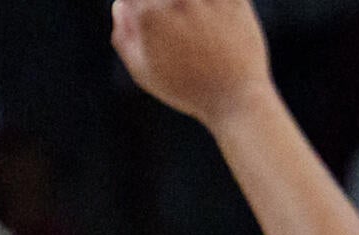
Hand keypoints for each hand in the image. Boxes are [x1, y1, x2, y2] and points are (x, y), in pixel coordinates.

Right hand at [111, 0, 272, 125]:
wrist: (235, 101)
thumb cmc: (187, 91)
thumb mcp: (144, 72)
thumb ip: (125, 36)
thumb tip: (122, 4)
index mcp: (148, 14)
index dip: (143, 8)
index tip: (148, 17)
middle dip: (167, 7)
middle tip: (171, 19)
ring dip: (192, 6)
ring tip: (197, 25)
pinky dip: (217, 3)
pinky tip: (214, 16)